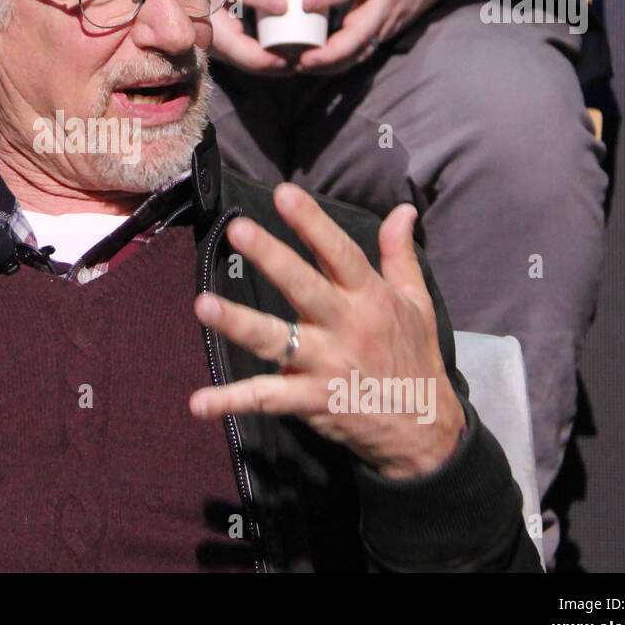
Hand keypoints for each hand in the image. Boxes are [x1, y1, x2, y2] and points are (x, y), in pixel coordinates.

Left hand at [189, 183, 465, 479]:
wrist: (425, 431)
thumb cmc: (415, 358)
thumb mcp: (417, 303)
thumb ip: (399, 255)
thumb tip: (403, 210)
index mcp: (370, 298)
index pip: (340, 252)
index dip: (312, 222)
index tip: (283, 193)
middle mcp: (347, 326)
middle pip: (303, 286)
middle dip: (271, 257)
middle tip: (238, 230)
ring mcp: (326, 365)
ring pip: (276, 340)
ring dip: (238, 324)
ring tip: (202, 306)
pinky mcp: (312, 400)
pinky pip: (266, 399)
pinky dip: (231, 401)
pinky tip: (198, 403)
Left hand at [296, 0, 476, 74]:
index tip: (306, 2)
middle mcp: (386, 0)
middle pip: (360, 35)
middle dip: (330, 52)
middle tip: (301, 58)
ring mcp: (388, 21)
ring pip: (361, 51)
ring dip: (332, 64)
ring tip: (302, 66)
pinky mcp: (387, 32)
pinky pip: (363, 52)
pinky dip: (341, 63)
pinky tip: (316, 66)